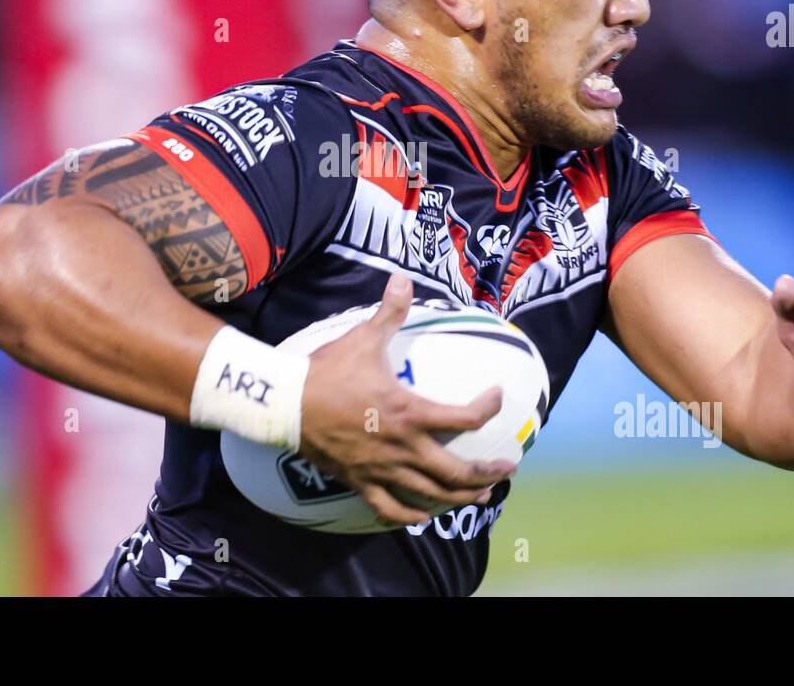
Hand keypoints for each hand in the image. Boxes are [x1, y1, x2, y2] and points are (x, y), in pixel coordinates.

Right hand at [298, 273, 515, 525]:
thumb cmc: (328, 371)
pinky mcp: (360, 482)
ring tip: (480, 496)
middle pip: (456, 472)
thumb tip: (403, 277)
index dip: (489, 408)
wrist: (285, 403)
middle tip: (507, 469)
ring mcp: (382, 469)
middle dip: (487, 474)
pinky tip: (423, 516)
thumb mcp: (364, 338)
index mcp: (410, 412)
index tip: (498, 398)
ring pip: (430, 495)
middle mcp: (402, 447)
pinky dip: (411, 515)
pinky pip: (390, 508)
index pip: (465, 418)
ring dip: (460, 497)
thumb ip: (390, 311)